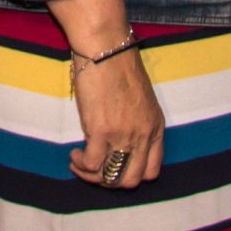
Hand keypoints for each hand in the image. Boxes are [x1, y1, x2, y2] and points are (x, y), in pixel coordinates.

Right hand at [67, 48, 165, 189]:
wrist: (106, 48)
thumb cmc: (119, 65)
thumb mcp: (140, 98)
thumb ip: (135, 122)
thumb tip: (117, 137)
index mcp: (155, 127)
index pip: (152, 171)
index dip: (132, 176)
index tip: (115, 168)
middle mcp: (143, 135)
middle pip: (130, 180)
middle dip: (110, 182)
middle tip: (95, 170)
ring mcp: (123, 135)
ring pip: (111, 178)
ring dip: (92, 177)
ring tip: (80, 164)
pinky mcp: (101, 131)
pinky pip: (92, 164)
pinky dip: (81, 165)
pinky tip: (75, 155)